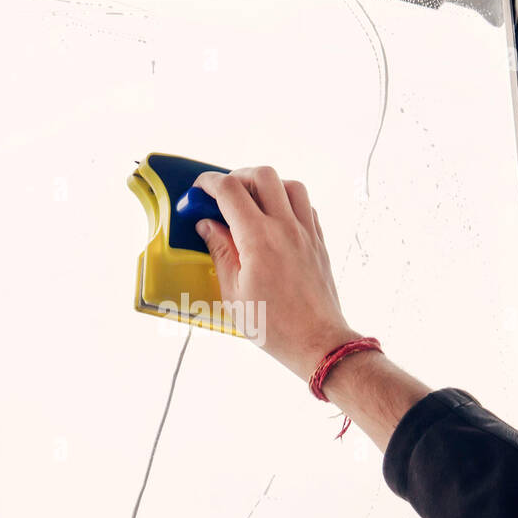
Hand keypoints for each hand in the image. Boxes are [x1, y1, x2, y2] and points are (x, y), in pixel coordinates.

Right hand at [193, 166, 361, 382]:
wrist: (317, 341)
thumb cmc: (273, 326)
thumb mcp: (233, 293)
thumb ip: (220, 252)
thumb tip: (207, 225)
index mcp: (258, 239)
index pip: (230, 191)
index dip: (209, 183)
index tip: (198, 189)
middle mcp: (285, 228)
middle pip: (262, 175)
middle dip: (237, 177)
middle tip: (222, 194)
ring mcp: (306, 232)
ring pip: (289, 184)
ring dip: (266, 185)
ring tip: (250, 203)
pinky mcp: (319, 241)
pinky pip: (305, 205)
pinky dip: (287, 200)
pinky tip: (274, 218)